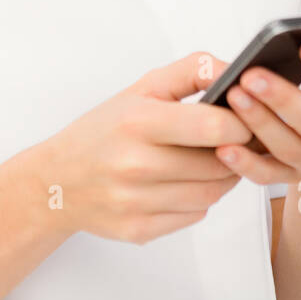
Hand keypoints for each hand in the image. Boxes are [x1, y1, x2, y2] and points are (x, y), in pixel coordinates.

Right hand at [34, 52, 252, 244]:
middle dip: (234, 152)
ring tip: (209, 161)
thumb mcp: (141, 89)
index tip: (244, 120)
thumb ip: (191, 71)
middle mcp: (135, 164)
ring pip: (211, 194)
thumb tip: (236, 70)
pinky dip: (197, 200)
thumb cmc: (103, 130)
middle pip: (219, 165)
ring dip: (221, 178)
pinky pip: (193, 216)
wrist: (56, 181)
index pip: (216, 127)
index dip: (242, 124)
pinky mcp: (138, 229)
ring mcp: (135, 201)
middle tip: (233, 142)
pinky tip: (183, 184)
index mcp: (138, 122)